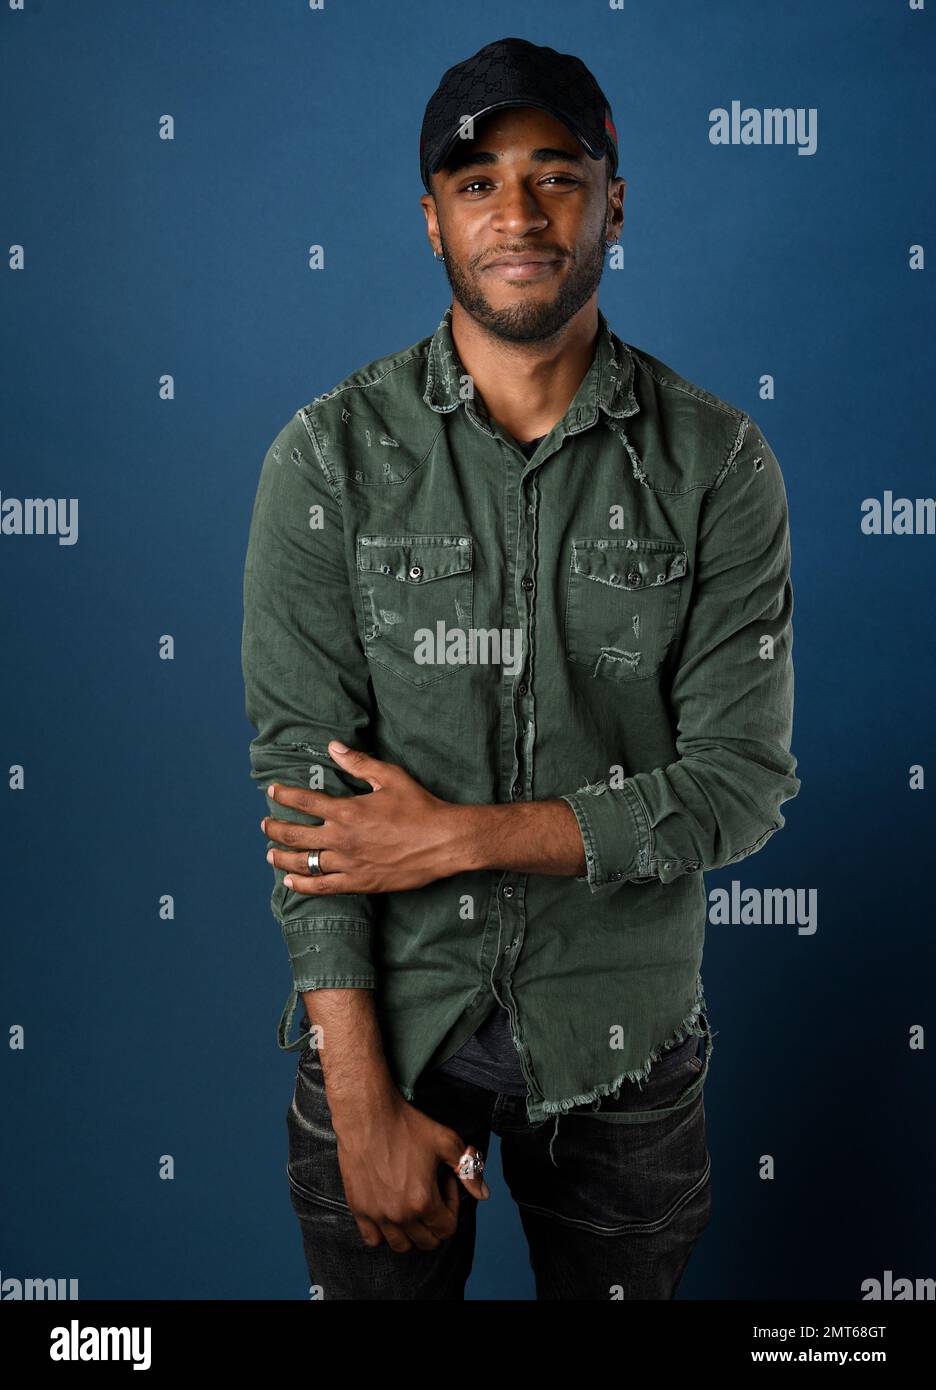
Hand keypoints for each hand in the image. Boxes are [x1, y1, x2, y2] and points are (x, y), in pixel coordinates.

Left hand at [262, 740, 467, 894]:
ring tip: (270, 854)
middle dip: (275, 828)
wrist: (443, 842)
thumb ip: (358, 763)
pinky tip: (291, 882)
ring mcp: (349, 863)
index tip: (273, 790)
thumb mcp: (390, 777)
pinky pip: (323, 887)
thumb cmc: (420, 807)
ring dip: (282, 858)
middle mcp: (342, 838)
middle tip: (265, 824)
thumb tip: (333, 747)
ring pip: (304, 863)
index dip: (285, 795)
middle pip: (295, 835)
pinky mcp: (359, 882)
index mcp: (347, 811)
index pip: (304, 802)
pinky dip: (303, 886)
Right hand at [333, 1090, 489, 1251]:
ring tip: (412, 1206)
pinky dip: (384, 1233)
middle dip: (435, 1222)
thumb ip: (468, 1170)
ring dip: (412, 1232)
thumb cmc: (407, 1125)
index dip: (452, 1207)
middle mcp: (400, 1214)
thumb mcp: (446, 1141)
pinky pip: (373, 1239)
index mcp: (423, 1201)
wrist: (367, 1114)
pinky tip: (390, 1210)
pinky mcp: (358, 1208)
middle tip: (431, 1194)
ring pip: (401, 1246)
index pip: (447, 1229)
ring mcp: (377, 1214)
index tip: (444, 1182)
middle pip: (426, 1242)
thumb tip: (484, 1194)